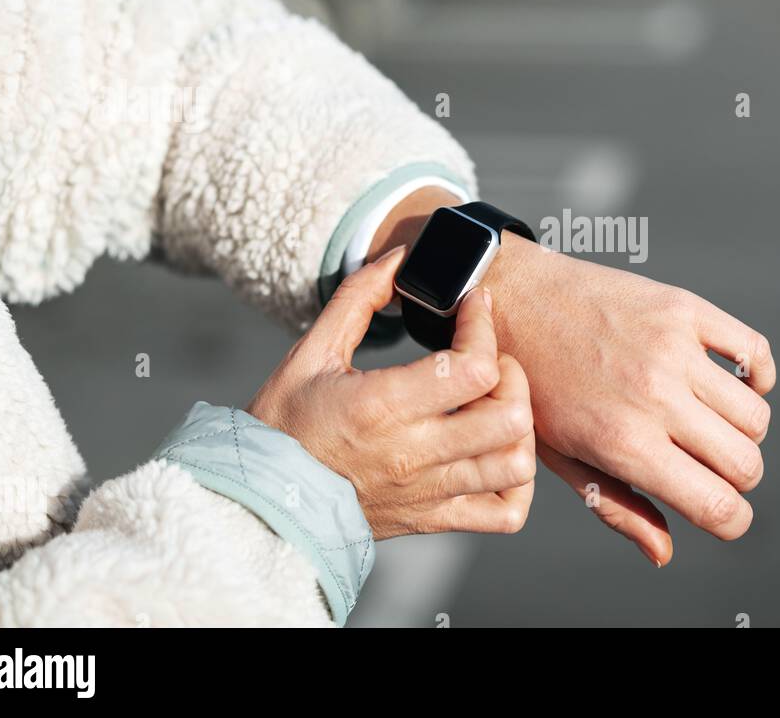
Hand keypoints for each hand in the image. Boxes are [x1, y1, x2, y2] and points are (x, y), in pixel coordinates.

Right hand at [248, 248, 535, 539]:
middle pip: (510, 416)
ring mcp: (429, 491)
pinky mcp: (433, 519)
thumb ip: (358, 298)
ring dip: (519, 428)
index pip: (475, 367)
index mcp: (384, 406)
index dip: (484, 326)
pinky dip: (517, 483)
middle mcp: (414, 453)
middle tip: (487, 359)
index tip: (475, 306)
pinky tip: (496, 454)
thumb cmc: (282, 429)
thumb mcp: (311, 352)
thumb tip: (397, 259)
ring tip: (493, 406)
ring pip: (516, 464)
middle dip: (512, 375)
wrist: (260, 503)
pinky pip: (506, 513)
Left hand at [485, 236, 775, 565]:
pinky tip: (731, 383)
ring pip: (756, 414)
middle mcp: (655, 397)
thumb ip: (617, 508)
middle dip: (738, 480)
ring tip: (710, 424)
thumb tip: (664, 553)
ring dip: (743, 431)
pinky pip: (755, 351)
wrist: (513, 303)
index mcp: (624, 444)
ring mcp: (673, 349)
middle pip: (747, 463)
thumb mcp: (562, 459)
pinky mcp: (683, 309)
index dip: (732, 522)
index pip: (717, 504)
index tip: (725, 517)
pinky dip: (757, 376)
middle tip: (710, 469)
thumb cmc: (533, 390)